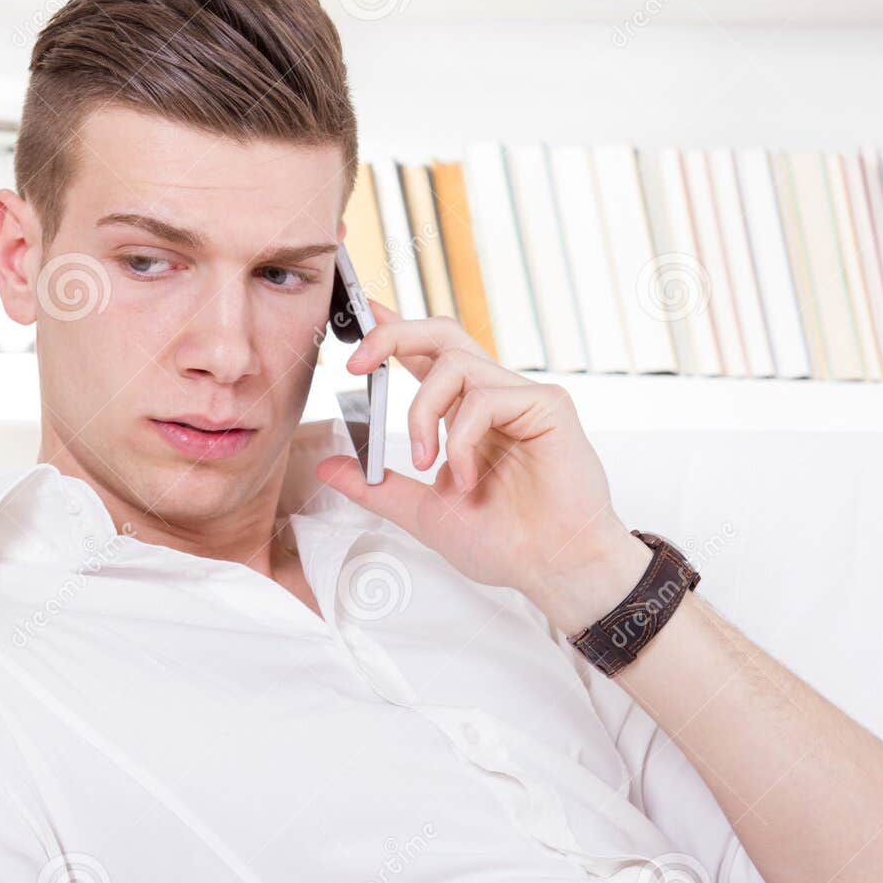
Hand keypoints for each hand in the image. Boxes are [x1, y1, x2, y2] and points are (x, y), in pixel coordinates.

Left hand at [314, 300, 651, 634]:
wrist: (554, 569)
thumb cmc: (507, 543)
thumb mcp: (424, 513)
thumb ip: (377, 487)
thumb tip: (328, 466)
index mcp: (466, 414)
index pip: (426, 356)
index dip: (393, 330)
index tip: (360, 313)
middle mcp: (493, 397)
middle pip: (442, 334)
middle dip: (393, 335)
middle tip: (356, 363)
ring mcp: (521, 398)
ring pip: (455, 363)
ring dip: (423, 412)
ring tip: (427, 463)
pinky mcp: (547, 405)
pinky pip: (485, 398)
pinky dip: (461, 439)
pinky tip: (467, 476)